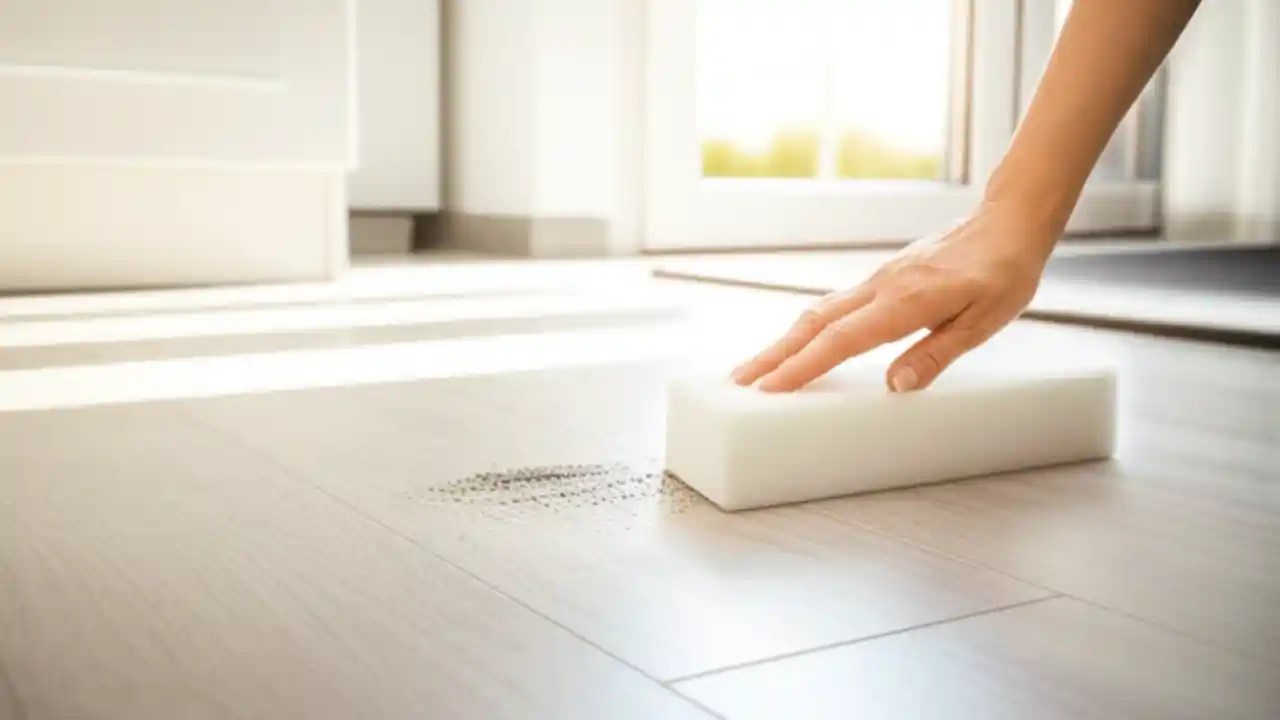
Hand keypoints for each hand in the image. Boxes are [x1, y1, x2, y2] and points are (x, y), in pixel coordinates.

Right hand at [730, 204, 1054, 392]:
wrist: (1008, 220)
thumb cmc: (1004, 272)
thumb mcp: (984, 321)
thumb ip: (936, 353)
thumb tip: (895, 386)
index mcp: (905, 302)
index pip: (841, 340)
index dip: (802, 366)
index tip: (769, 389)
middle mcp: (881, 288)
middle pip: (813, 324)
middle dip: (773, 355)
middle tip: (738, 382)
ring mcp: (878, 281)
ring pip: (818, 313)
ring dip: (784, 341)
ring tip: (757, 369)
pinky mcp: (881, 279)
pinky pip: (834, 306)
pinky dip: (808, 329)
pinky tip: (799, 343)